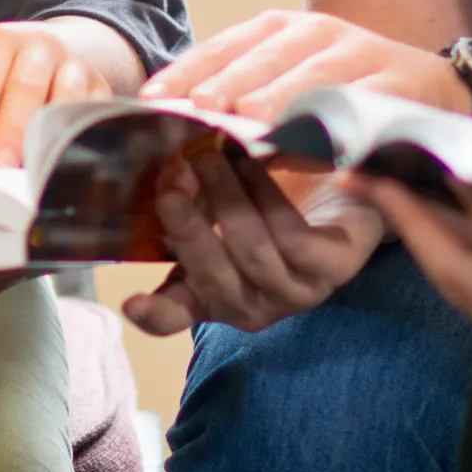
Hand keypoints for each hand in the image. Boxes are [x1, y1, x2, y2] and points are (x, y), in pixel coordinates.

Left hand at [0, 19, 122, 167]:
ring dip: (50, 132)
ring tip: (34, 168)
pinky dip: (83, 137)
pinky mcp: (99, 89)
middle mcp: (36, 46)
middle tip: (1, 168)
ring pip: (65, 95)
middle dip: (12, 130)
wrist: (45, 54)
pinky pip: (94, 113)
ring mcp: (72, 65)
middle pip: (25, 86)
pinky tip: (67, 163)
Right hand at [120, 148, 386, 335]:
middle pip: (213, 279)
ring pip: (254, 256)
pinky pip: (295, 241)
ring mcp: (296, 292)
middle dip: (189, 230)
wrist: (343, 186)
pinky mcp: (334, 270)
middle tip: (171, 182)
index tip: (129, 303)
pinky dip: (267, 199)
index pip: (174, 316)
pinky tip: (252, 164)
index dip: (153, 314)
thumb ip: (185, 199)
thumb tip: (159, 169)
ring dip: (227, 202)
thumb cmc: (265, 193)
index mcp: (211, 294)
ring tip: (209, 156)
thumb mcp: (215, 199)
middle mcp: (251, 304)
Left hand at [143, 10, 466, 121]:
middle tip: (198, 108)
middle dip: (228, 81)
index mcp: (281, 30)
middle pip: (265, 56)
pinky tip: (316, 139)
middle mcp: (317, 32)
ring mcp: (360, 52)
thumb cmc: (340, 93)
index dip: (188, 70)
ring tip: (250, 120)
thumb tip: (175, 131)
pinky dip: (340, 118)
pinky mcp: (397, 81)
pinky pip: (365, 100)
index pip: (225, 45)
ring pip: (314, 74)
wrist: (429, 88)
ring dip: (280, 97)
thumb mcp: (285, 85)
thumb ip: (237, 102)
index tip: (153, 99)